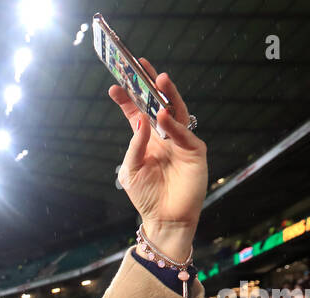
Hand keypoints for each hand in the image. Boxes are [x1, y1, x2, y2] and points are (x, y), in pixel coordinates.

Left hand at [109, 60, 207, 263]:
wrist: (164, 219)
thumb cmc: (146, 196)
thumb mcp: (131, 170)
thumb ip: (135, 145)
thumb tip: (140, 120)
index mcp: (147, 138)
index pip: (137, 112)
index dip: (127, 97)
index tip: (114, 85)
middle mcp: (165, 134)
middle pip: (158, 103)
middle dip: (150, 84)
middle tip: (140, 65)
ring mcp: (181, 140)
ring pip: (176, 111)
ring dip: (168, 94)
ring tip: (158, 79)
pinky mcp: (194, 151)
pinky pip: (184, 133)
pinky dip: (174, 124)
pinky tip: (163, 115)